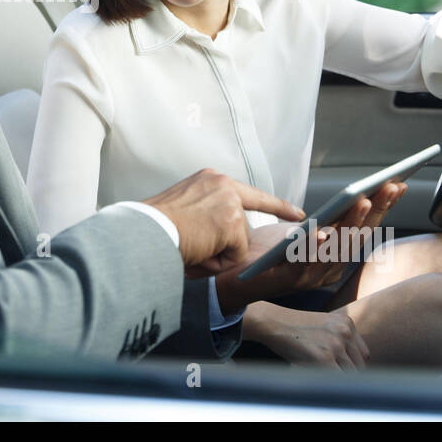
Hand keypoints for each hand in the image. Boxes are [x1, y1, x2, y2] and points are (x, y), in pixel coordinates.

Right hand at [143, 168, 305, 277]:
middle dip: (228, 244)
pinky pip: (234, 256)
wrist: (143, 232)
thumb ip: (208, 216)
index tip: (298, 214)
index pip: (249, 193)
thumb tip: (228, 245)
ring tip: (189, 248)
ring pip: (236, 243)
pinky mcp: (232, 221)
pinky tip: (197, 253)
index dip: (277, 206)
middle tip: (205, 249)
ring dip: (216, 254)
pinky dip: (217, 262)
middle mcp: (222, 184)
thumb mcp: (183, 211)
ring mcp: (229, 202)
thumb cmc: (154, 228)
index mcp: (208, 180)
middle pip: (242, 224)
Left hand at [214, 180, 406, 312]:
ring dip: (351, 224)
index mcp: (336, 257)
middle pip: (358, 238)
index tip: (396, 184)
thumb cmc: (269, 251)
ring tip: (361, 201)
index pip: (365, 230)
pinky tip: (323, 231)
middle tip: (389, 186)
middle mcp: (330, 270)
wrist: (234, 277)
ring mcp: (311, 278)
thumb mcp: (303, 230)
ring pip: (337, 251)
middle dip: (376, 210)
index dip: (382, 208)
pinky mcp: (287, 281)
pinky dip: (314, 247)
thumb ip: (326, 221)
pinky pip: (305, 264)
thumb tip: (354, 196)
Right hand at [243, 302, 368, 368]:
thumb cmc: (293, 329)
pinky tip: (317, 378)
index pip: (363, 355)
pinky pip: (338, 380)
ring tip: (320, 376)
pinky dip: (330, 384)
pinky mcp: (324, 357)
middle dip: (347, 375)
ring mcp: (336, 344)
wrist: (272, 322)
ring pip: (350, 375)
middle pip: (359, 366)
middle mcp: (345, 331)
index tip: (342, 373)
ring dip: (337, 380)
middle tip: (330, 377)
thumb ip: (340, 341)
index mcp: (347, 323)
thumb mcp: (323, 327)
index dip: (353, 366)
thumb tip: (352, 369)